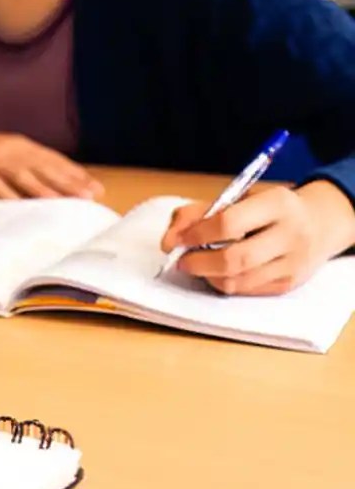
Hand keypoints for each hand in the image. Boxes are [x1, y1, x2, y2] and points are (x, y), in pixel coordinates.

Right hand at [0, 109, 102, 199]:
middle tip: (91, 197)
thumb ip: (20, 165)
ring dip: (47, 189)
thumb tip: (45, 183)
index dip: (75, 173)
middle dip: (69, 182)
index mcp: (18, 144)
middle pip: (45, 167)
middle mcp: (9, 149)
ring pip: (25, 175)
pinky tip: (23, 206)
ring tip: (66, 202)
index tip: (95, 188)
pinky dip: (10, 195)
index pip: (53, 159)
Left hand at [160, 182, 354, 295]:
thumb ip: (197, 213)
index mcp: (277, 203)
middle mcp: (290, 234)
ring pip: (236, 281)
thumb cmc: (268, 209)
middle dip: (198, 262)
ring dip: (207, 276)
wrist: (320, 223)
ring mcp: (292, 263)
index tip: (176, 240)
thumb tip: (168, 241)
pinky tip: (218, 273)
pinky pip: (245, 291)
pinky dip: (223, 283)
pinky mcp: (288, 284)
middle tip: (182, 260)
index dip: (195, 234)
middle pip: (233, 259)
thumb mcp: (238, 198)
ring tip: (199, 265)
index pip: (228, 223)